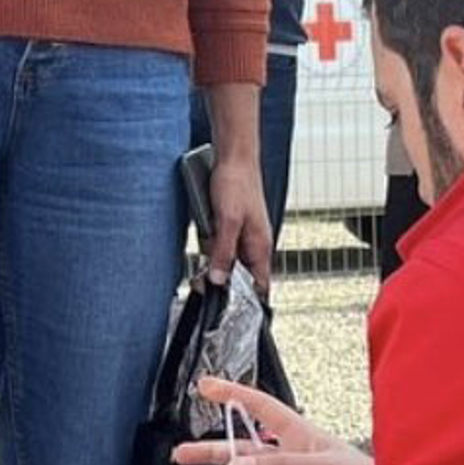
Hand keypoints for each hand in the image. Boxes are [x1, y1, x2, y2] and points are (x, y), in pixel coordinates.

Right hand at [171, 377, 372, 464]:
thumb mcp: (321, 464)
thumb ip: (282, 464)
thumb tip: (245, 464)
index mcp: (298, 436)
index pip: (259, 408)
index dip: (233, 395)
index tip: (206, 386)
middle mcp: (289, 460)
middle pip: (242, 451)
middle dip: (212, 451)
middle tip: (182, 454)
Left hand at [207, 152, 272, 291]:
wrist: (232, 158)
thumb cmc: (237, 184)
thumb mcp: (227, 221)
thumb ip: (223, 252)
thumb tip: (218, 280)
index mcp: (260, 247)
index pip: (259, 285)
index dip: (246, 300)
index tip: (227, 307)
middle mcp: (254, 245)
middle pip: (239, 276)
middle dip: (222, 281)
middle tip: (203, 283)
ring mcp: (242, 237)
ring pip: (227, 262)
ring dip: (213, 262)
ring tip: (203, 257)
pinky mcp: (231, 228)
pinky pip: (219, 247)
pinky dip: (209, 248)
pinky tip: (203, 239)